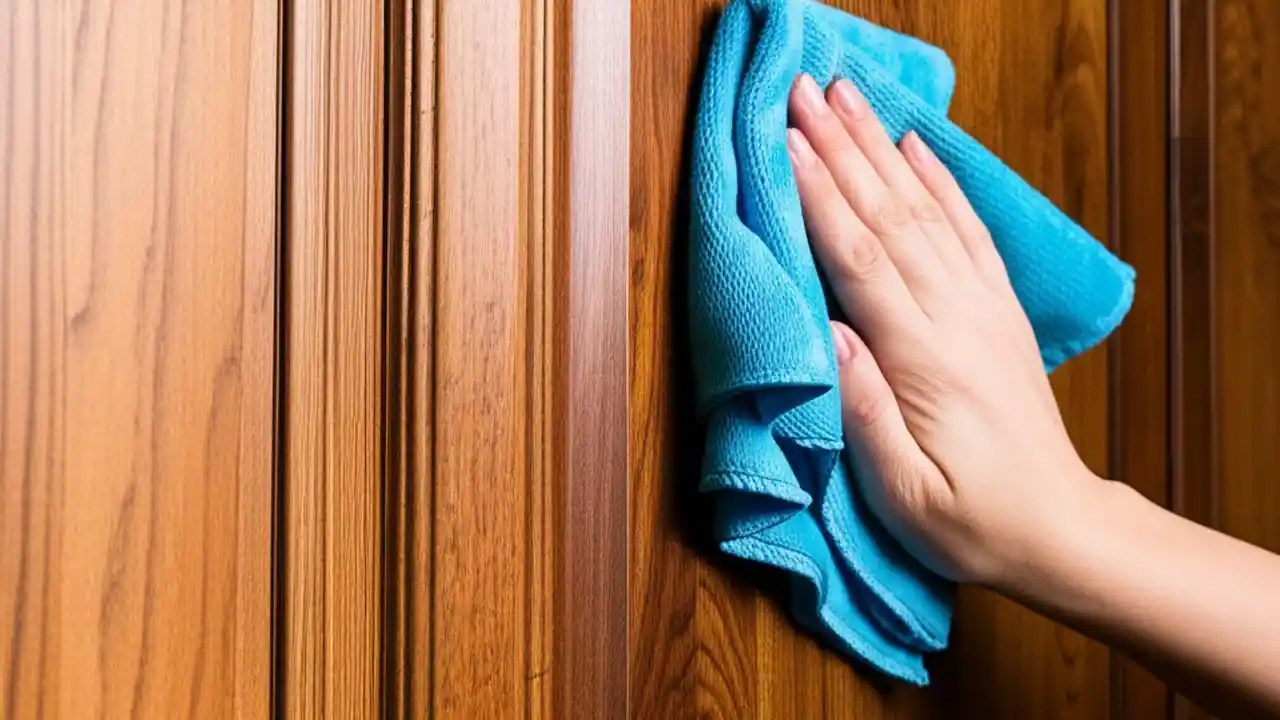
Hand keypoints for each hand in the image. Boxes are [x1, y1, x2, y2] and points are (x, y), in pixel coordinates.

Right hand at [786, 73, 1105, 587]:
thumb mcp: (904, 494)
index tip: (788, 143)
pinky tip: (916, 146)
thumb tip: (830, 334)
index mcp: (926, 362)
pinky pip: (969, 229)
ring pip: (927, 210)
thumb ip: (864, 413)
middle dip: (844, 149)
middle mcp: (959, 320)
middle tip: (804, 94)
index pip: (863, 261)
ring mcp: (985, 309)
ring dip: (882, 149)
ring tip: (847, 96)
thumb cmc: (969, 522)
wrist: (1057, 528)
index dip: (822, 197)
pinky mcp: (999, 310)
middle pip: (891, 217)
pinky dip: (942, 180)